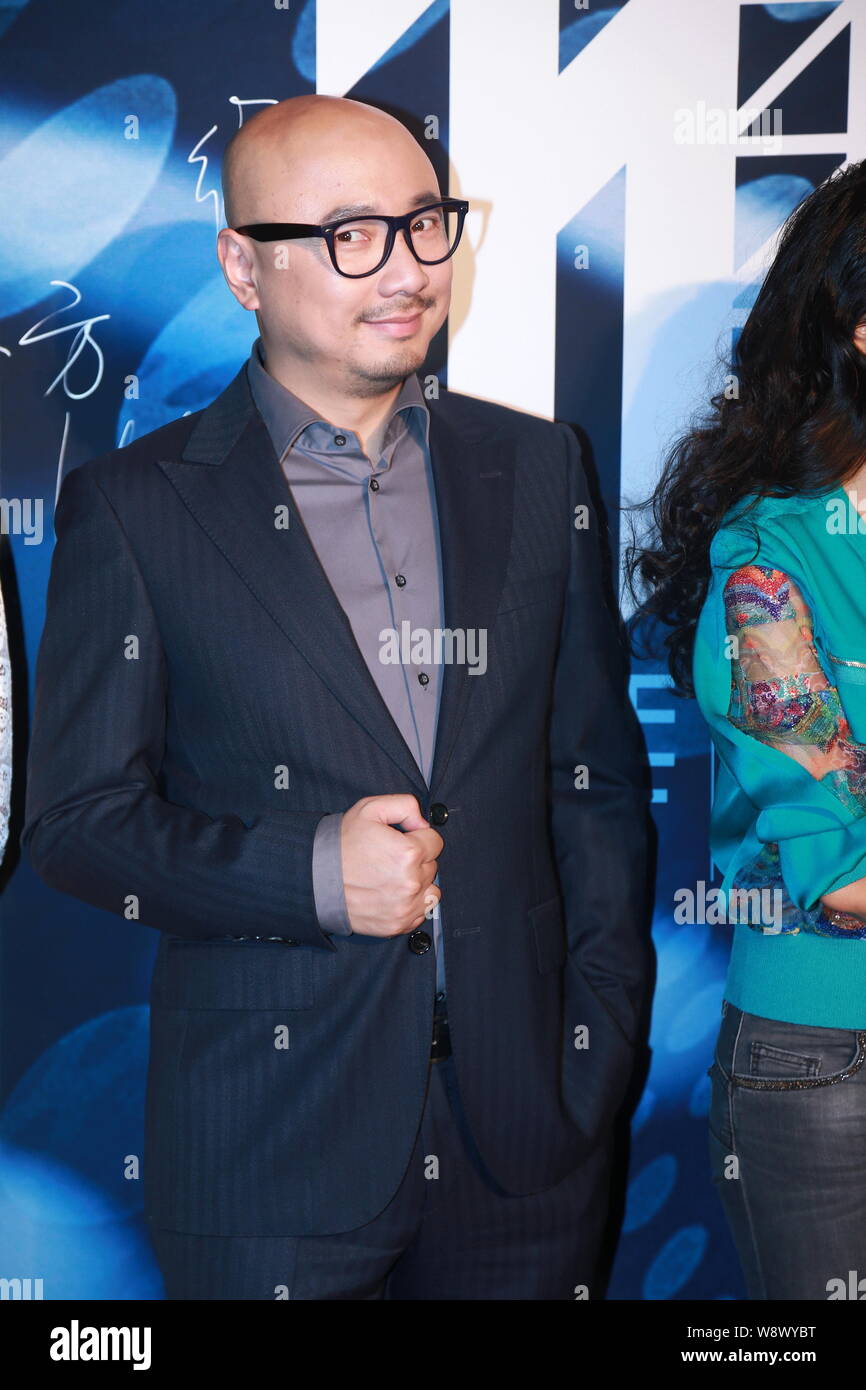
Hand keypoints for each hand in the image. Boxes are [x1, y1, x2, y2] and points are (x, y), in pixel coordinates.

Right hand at [340, 794, 443, 937]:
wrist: (317, 879)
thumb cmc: (341, 845)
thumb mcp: (370, 809)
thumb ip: (405, 806)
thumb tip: (423, 822)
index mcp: (409, 853)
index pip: (435, 841)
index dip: (417, 837)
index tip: (402, 840)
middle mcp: (411, 882)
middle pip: (432, 866)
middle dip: (417, 860)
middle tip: (390, 858)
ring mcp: (405, 907)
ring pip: (431, 890)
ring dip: (418, 883)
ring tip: (393, 877)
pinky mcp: (398, 924)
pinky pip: (420, 912)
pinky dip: (411, 904)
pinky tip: (391, 894)